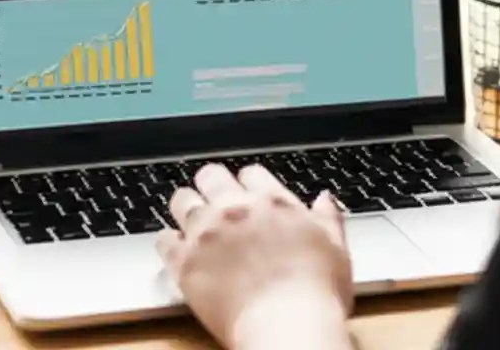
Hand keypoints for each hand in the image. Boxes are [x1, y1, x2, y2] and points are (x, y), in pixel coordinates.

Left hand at [157, 163, 353, 349]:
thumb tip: (324, 200)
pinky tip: (176, 250)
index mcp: (272, 202)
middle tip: (215, 202)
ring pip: (182, 200)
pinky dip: (168, 242)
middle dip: (212, 185)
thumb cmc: (314, 293)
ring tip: (192, 222)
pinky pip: (163, 240)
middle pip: (211, 176)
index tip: (248, 195)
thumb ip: (327, 218)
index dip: (248, 184)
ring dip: (186, 208)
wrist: (287, 325)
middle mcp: (235, 209)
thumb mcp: (336, 248)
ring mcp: (206, 233)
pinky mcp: (184, 262)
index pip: (251, 174)